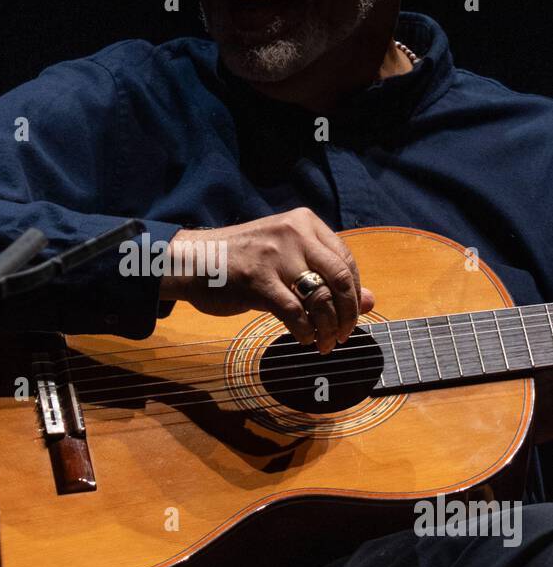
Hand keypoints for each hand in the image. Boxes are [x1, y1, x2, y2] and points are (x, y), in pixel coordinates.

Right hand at [159, 209, 374, 353]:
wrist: (194, 260)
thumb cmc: (242, 260)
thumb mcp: (287, 259)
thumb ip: (327, 275)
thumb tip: (372, 301)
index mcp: (304, 223)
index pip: (346, 260)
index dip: (355, 294)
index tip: (351, 315)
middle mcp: (294, 234)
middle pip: (340, 278)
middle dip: (348, 314)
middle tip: (344, 335)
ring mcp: (275, 256)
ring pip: (320, 298)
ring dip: (328, 328)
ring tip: (325, 343)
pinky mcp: (257, 280)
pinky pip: (295, 312)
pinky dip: (305, 331)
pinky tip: (304, 339)